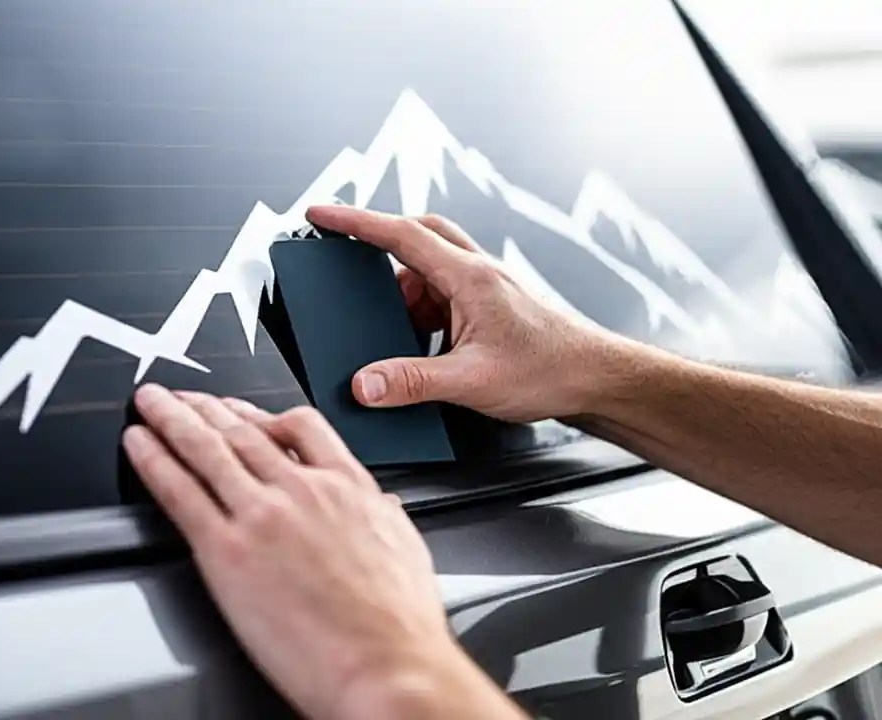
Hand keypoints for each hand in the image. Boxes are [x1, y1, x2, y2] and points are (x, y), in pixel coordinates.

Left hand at [122, 385, 524, 719]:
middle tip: (181, 395)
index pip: (299, 426)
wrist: (386, 668)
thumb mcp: (406, 550)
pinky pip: (178, 492)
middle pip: (242, 430)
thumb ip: (384, 517)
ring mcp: (261, 515)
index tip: (241, 409)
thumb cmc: (400, 627)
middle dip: (206, 407)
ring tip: (149, 402)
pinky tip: (137, 446)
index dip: (261, 412)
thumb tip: (382, 504)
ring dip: (170, 417)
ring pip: (206, 448)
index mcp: (347, 487)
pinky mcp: (226, 551)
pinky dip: (152, 461)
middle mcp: (302, 490)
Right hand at [307, 205, 627, 422]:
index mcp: (469, 277)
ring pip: (427, 268)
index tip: (320, 214)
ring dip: (402, 293)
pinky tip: (421, 346)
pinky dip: (420, 312)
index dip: (354, 222)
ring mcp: (483, 286)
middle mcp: (476, 272)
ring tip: (392, 332)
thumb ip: (412, 382)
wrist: (596, 378)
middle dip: (376, 247)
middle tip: (345, 265)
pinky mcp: (487, 305)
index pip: (401, 235)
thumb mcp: (471, 382)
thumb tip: (366, 383)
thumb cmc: (550, 369)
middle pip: (415, 236)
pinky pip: (440, 294)